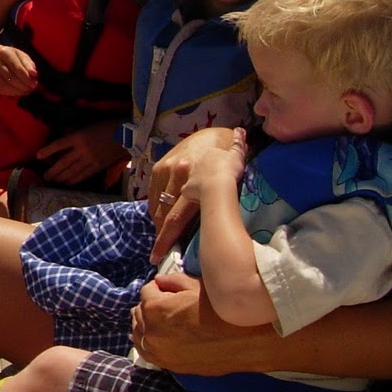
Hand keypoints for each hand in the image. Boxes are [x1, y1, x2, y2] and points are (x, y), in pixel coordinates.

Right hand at [0, 45, 38, 97]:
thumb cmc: (13, 58)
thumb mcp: (22, 56)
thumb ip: (29, 65)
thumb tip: (34, 74)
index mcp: (4, 52)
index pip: (17, 67)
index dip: (26, 78)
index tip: (34, 84)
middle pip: (11, 77)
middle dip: (23, 85)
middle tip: (31, 89)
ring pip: (4, 85)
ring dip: (17, 91)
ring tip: (26, 91)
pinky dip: (10, 93)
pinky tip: (17, 92)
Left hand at [34, 123, 124, 186]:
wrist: (126, 136)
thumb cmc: (106, 127)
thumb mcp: (87, 128)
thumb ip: (75, 136)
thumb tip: (62, 144)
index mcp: (79, 137)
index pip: (59, 145)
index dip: (48, 151)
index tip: (38, 156)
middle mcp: (83, 150)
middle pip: (64, 162)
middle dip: (53, 170)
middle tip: (45, 176)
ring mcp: (91, 160)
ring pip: (72, 171)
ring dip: (61, 177)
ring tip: (53, 180)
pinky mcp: (98, 167)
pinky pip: (83, 175)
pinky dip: (74, 179)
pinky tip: (68, 182)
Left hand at [132, 271, 268, 374]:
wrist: (247, 340)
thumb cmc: (223, 310)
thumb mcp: (196, 286)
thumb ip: (172, 281)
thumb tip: (160, 281)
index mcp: (155, 308)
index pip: (146, 291)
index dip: (160, 289)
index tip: (169, 290)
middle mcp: (152, 332)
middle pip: (139, 313)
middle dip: (151, 306)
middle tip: (168, 304)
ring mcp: (159, 351)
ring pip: (140, 333)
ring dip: (148, 324)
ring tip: (164, 321)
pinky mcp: (169, 365)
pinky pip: (147, 352)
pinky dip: (149, 343)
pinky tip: (159, 338)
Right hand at [149, 128, 246, 257]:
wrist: (215, 134)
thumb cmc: (230, 159)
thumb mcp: (234, 176)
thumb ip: (230, 198)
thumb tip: (238, 212)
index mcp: (195, 181)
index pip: (176, 218)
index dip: (165, 239)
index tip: (159, 257)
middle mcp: (177, 175)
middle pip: (164, 214)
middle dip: (160, 235)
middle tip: (159, 253)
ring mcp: (166, 169)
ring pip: (157, 203)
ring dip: (157, 222)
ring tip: (160, 238)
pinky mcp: (160, 166)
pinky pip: (153, 192)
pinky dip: (155, 206)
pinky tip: (158, 218)